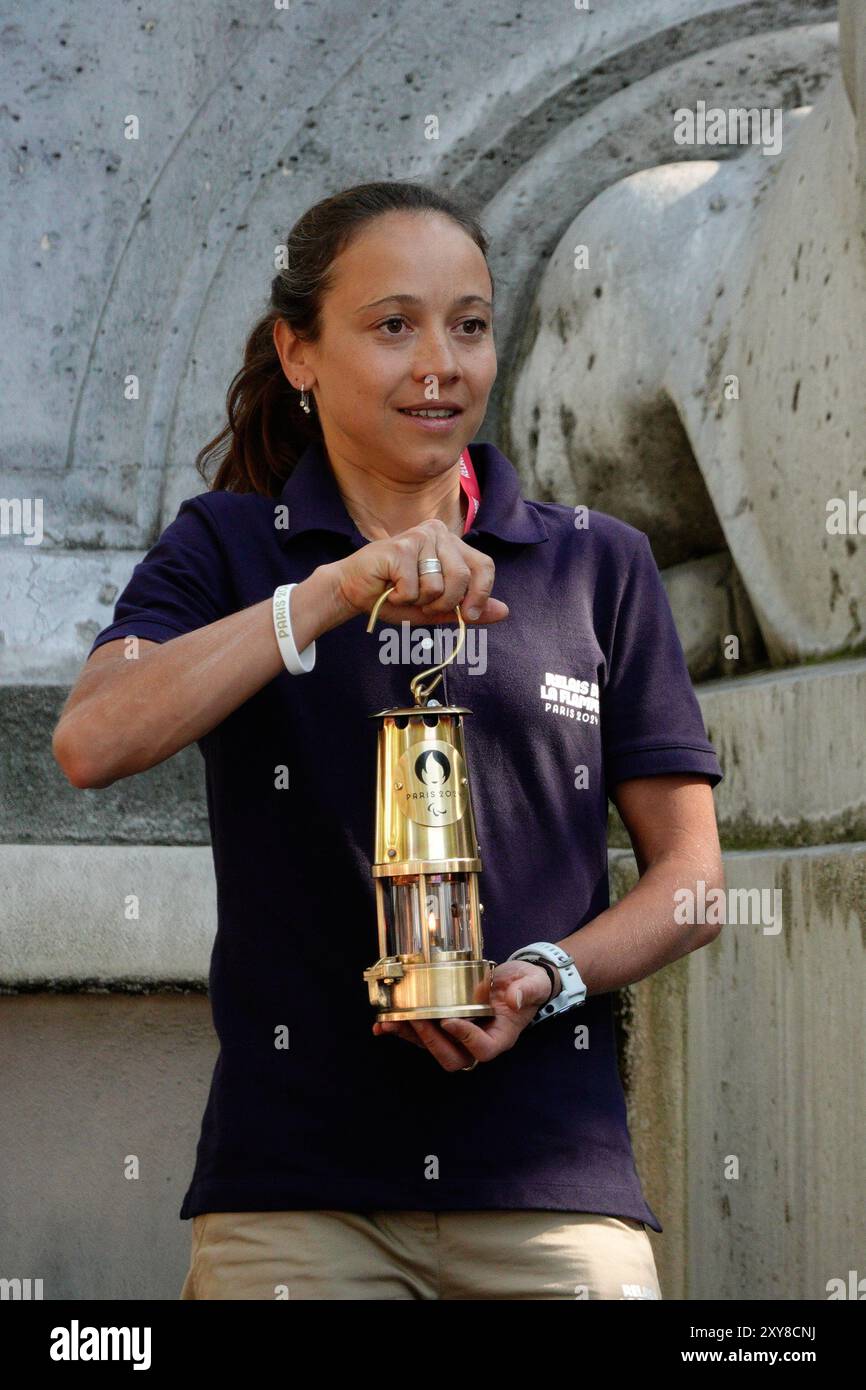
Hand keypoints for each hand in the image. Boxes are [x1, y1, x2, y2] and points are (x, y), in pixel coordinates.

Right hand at [333, 518, 509, 625]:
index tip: (469, 615)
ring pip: (438, 586)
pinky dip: (400, 598)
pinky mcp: (401, 547)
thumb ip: (470, 607)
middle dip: (444, 603)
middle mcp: (438, 532)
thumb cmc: (394, 596)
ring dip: (419, 601)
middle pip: (463, 577)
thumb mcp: (438, 607)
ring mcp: (420, 537)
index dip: (481, 594)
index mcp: (452, 542)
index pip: (485, 566)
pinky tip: (388, 587)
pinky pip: (414, 589)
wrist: (353, 590)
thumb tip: (505, 611)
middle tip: (422, 603)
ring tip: (402, 591)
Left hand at [372, 960, 555, 1071]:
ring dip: (410, 1037)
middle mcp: (478, 1042)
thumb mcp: (532, 984)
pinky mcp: (446, 1027)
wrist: (517, 981)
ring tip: (390, 1023)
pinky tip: (384, 1023)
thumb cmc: (526, 986)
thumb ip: (525, 991)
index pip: (483, 1050)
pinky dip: (403, 1030)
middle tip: (417, 1019)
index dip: (466, 1039)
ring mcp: (460, 1037)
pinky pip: (424, 1035)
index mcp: (501, 1037)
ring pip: (433, 1048)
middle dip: (431, 1040)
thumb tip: (513, 999)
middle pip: (453, 1057)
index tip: (450, 1020)